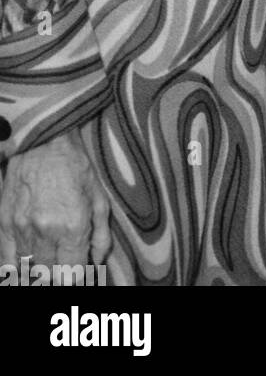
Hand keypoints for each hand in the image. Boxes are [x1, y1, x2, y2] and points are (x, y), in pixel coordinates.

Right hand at [0, 130, 111, 269]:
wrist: (43, 142)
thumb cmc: (76, 167)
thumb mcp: (99, 197)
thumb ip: (101, 235)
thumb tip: (97, 263)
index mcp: (72, 227)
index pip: (71, 275)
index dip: (77, 278)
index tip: (79, 272)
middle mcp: (45, 233)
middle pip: (49, 276)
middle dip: (59, 275)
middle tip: (65, 264)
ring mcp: (21, 230)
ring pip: (28, 271)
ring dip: (40, 272)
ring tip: (49, 263)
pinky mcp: (4, 225)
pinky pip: (7, 261)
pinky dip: (16, 269)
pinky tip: (27, 265)